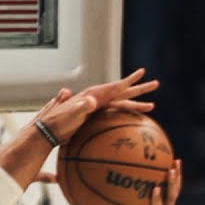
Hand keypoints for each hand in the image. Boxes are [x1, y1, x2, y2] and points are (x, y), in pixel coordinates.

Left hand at [34, 68, 159, 144]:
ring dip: (136, 105)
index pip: (115, 87)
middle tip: (156, 84)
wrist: (48, 132)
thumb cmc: (58, 123)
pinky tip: (131, 121)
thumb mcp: (70, 114)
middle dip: (140, 89)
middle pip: (123, 94)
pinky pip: (114, 115)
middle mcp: (96, 100)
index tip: (142, 72)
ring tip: (152, 106)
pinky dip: (125, 116)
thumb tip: (92, 101)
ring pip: (120, 105)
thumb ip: (81, 107)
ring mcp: (95, 109)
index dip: (129, 80)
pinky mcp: (93, 118)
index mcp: (93, 96)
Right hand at [107, 159, 181, 204]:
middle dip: (172, 184)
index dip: (158, 199)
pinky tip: (174, 160)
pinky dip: (175, 174)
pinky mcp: (169, 199)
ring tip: (176, 161)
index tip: (156, 188)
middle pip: (172, 197)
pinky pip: (174, 185)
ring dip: (177, 176)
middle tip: (170, 171)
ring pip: (176, 189)